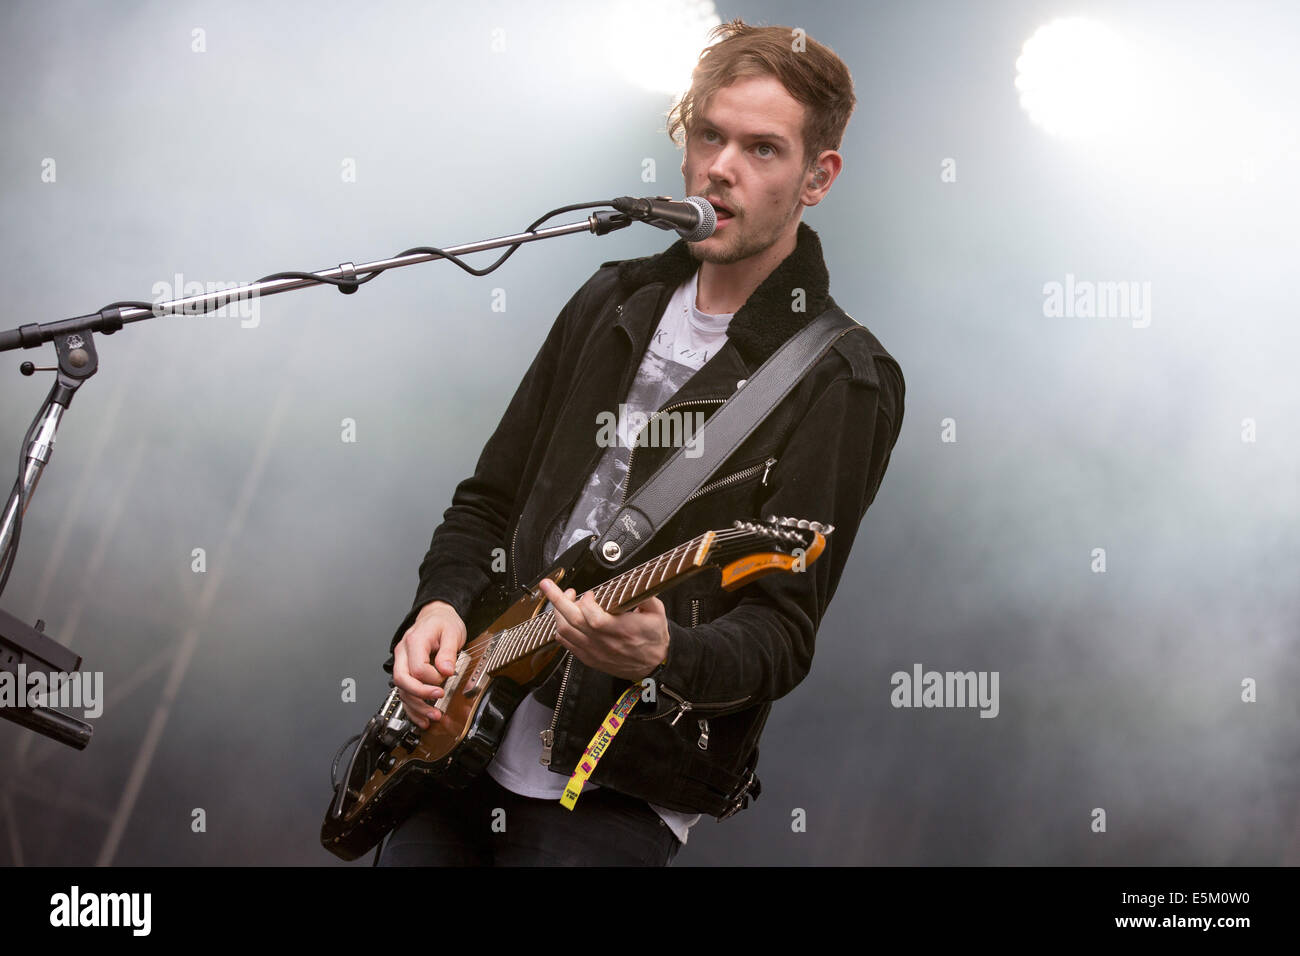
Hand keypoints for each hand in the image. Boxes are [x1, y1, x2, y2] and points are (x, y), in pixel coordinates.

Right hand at [392, 600, 466, 729]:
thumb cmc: (443, 623)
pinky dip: (412, 707)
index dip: (433, 678)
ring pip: (401, 689)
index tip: (446, 678)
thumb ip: (448, 652)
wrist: (436, 616)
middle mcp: (403, 653)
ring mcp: (401, 663)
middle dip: (419, 695)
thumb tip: (446, 670)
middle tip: (437, 699)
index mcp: (414, 641)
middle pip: (402, 680)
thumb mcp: (452, 632)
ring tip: (434, 715)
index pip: (417, 668)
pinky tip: (422, 718)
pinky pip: (403, 692)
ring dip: (417, 706)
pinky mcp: (405, 671)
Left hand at [538, 577, 669, 681]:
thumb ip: (644, 595)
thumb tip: (631, 581)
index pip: (595, 619)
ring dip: (558, 612)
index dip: (587, 603)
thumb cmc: (653, 638)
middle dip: (557, 600)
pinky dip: (560, 628)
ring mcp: (595, 652)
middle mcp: (606, 643)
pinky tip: (563, 618)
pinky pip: (566, 643)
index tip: (589, 593)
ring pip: (565, 632)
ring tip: (562, 600)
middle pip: (573, 622)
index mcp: (623, 631)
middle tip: (550, 586)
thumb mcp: (657, 613)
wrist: (654, 664)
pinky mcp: (589, 658)